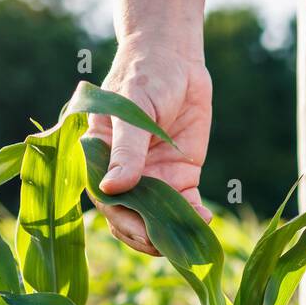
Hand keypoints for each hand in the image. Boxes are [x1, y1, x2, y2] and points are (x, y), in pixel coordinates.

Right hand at [85, 37, 212, 254]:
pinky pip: (184, 206)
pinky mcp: (179, 177)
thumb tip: (112, 187)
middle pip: (131, 217)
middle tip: (171, 245)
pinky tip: (206, 220)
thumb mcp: (134, 109)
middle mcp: (124, 175)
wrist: (176, 59)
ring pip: (157, 219)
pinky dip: (194, 217)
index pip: (106, 200)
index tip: (144, 233)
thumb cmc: (145, 76)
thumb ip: (126, 148)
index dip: (124, 221)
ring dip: (172, 233)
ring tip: (191, 239)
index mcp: (99, 159)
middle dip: (149, 236)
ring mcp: (152, 179)